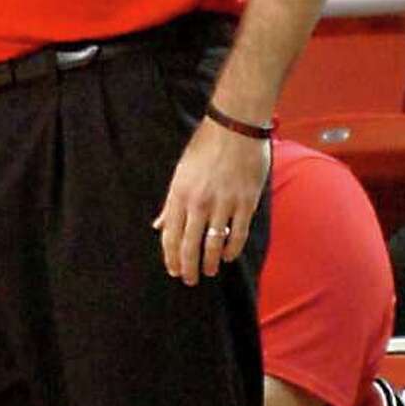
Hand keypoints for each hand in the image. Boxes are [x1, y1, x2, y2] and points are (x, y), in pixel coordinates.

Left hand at [153, 117, 268, 284]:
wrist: (236, 126)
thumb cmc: (206, 146)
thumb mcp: (181, 172)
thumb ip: (171, 203)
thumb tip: (159, 226)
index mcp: (179, 193)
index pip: (171, 236)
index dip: (171, 257)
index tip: (173, 270)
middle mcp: (199, 202)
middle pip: (189, 246)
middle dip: (187, 268)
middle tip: (189, 280)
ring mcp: (223, 204)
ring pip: (213, 245)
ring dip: (209, 263)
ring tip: (208, 271)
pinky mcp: (245, 203)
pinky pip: (237, 235)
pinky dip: (231, 250)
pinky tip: (227, 257)